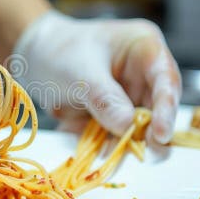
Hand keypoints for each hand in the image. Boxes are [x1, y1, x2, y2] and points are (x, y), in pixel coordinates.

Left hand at [12, 10, 181, 143]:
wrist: (33, 56)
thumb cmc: (58, 50)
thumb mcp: (79, 71)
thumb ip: (104, 98)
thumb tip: (128, 125)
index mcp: (144, 48)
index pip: (166, 79)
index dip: (166, 108)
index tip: (159, 134)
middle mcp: (143, 74)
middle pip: (156, 108)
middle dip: (144, 131)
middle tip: (136, 150)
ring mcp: (129, 96)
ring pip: (136, 127)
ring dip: (119, 140)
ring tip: (101, 144)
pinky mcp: (114, 114)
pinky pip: (115, 134)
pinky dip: (102, 141)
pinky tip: (84, 138)